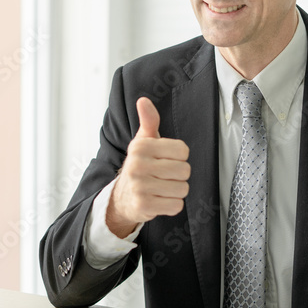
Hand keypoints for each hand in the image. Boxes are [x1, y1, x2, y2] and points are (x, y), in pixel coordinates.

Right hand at [106, 97, 190, 237]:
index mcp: (140, 147)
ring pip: (182, 189)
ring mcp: (139, 187)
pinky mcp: (144, 206)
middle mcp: (137, 165)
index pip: (183, 150)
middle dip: (179, 175)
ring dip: (176, 190)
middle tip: (164, 176)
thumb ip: (149, 121)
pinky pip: (176, 205)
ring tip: (162, 188)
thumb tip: (143, 100)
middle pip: (184, 170)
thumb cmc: (140, 165)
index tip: (165, 159)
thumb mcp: (143, 141)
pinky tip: (160, 199)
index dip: (179, 157)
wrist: (123, 197)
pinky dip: (172, 205)